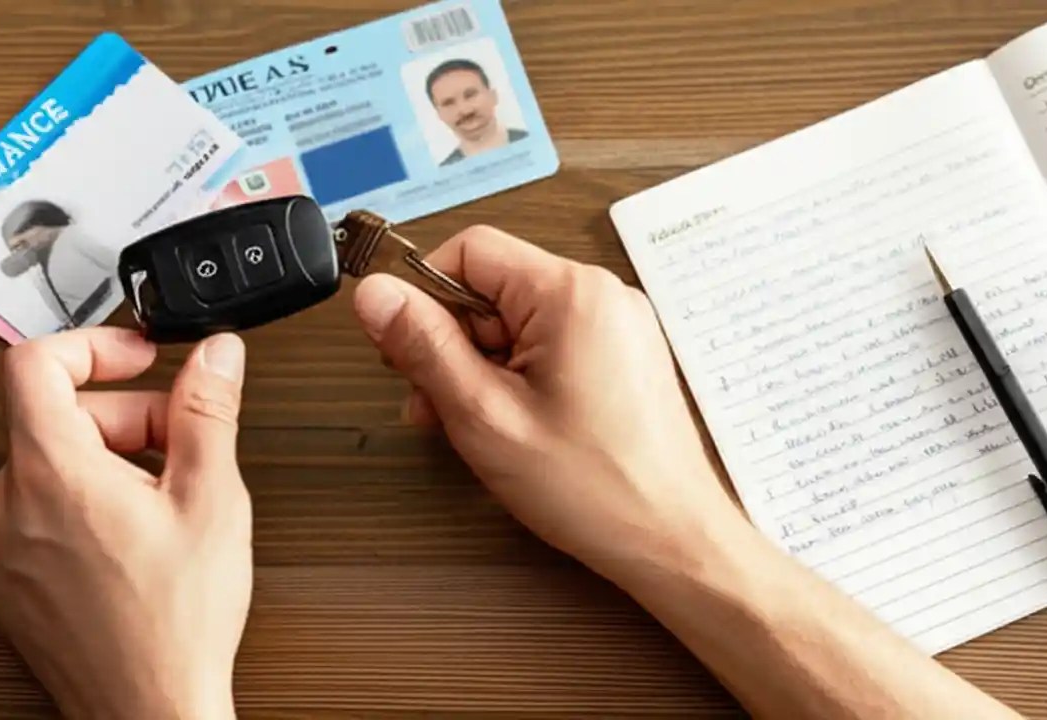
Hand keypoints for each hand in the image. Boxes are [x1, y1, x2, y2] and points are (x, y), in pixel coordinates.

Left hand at [0, 328, 251, 719]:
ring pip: (50, 466)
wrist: (148, 710)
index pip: (35, 363)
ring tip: (164, 505)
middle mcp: (6, 506)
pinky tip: (134, 539)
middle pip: (57, 418)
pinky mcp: (2, 579)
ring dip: (109, 464)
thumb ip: (208, 410)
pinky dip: (82, 505)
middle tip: (181, 449)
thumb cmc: (175, 623)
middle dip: (127, 419)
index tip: (137, 358)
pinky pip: (36, 510)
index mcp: (52, 473)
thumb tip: (215, 354)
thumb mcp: (212, 499)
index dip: (94, 346)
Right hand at [351, 226, 751, 583]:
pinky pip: (550, 344)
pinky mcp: (621, 355)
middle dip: (451, 342)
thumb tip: (376, 295)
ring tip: (471, 425)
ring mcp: (617, 325)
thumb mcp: (484, 415)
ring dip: (480, 366)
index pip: (471, 249)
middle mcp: (601, 295)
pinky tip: (507, 423)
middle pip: (493, 288)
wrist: (670, 540)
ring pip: (517, 322)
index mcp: (571, 294)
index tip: (402, 344)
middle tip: (433, 403)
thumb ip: (424, 347)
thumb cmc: (595, 487)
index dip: (424, 294)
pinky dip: (517, 376)